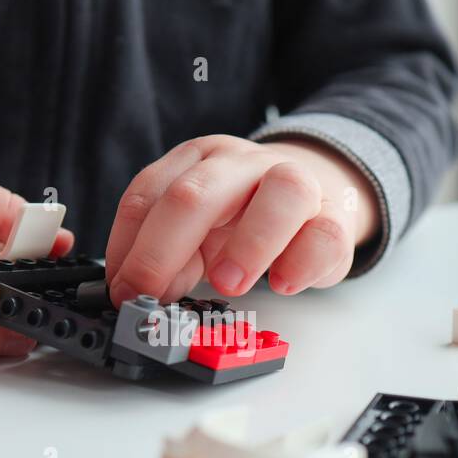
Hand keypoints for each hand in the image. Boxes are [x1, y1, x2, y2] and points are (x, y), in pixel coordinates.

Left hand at [104, 134, 378, 305]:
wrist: (317, 190)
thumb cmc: (246, 214)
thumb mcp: (196, 231)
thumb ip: (168, 258)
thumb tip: (140, 294)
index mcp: (197, 162)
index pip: (148, 195)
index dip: (128, 247)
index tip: (122, 292)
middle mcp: (243, 164)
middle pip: (197, 193)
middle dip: (163, 250)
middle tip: (152, 296)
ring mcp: (295, 183)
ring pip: (282, 192)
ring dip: (249, 244)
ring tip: (227, 285)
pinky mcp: (335, 217)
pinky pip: (325, 233)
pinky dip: (303, 262)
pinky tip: (283, 284)